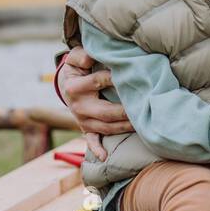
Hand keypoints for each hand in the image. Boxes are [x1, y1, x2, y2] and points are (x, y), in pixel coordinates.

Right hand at [58, 45, 133, 160]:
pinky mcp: (85, 128)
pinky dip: (97, 149)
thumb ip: (81, 54)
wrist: (66, 83)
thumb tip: (90, 56)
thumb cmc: (77, 67)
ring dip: (123, 127)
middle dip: (125, 111)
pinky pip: (90, 141)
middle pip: (105, 111)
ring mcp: (82, 120)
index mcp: (75, 87)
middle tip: (143, 107)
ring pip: (105, 128)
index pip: (99, 81)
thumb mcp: (76, 57)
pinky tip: (105, 157)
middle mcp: (78, 106)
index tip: (134, 74)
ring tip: (141, 125)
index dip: (116, 77)